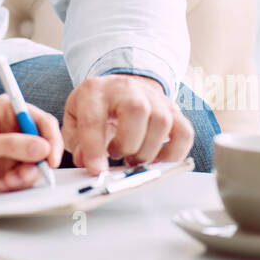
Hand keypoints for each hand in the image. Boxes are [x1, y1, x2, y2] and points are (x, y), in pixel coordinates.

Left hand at [0, 93, 63, 195]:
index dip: (51, 138)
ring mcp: (8, 151)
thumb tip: (41, 147)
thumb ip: (11, 145)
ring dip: (25, 176)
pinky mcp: (4, 170)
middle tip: (26, 175)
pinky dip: (17, 184)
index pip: (40, 120)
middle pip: (42, 145)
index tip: (51, 157)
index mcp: (5, 110)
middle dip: (38, 162)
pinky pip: (23, 178)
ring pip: (34, 165)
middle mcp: (10, 129)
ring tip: (7, 182)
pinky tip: (1, 185)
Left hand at [63, 75, 192, 173]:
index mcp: (95, 90)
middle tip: (119, 156)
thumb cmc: (97, 108)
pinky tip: (156, 159)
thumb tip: (86, 161)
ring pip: (161, 122)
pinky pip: (184, 133)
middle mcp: (126, 88)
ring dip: (147, 150)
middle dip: (127, 144)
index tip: (97, 170)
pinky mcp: (173, 110)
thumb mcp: (75, 120)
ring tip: (133, 158)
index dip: (95, 148)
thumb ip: (77, 142)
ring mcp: (153, 97)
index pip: (94, 118)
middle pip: (136, 111)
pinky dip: (173, 154)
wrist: (118, 90)